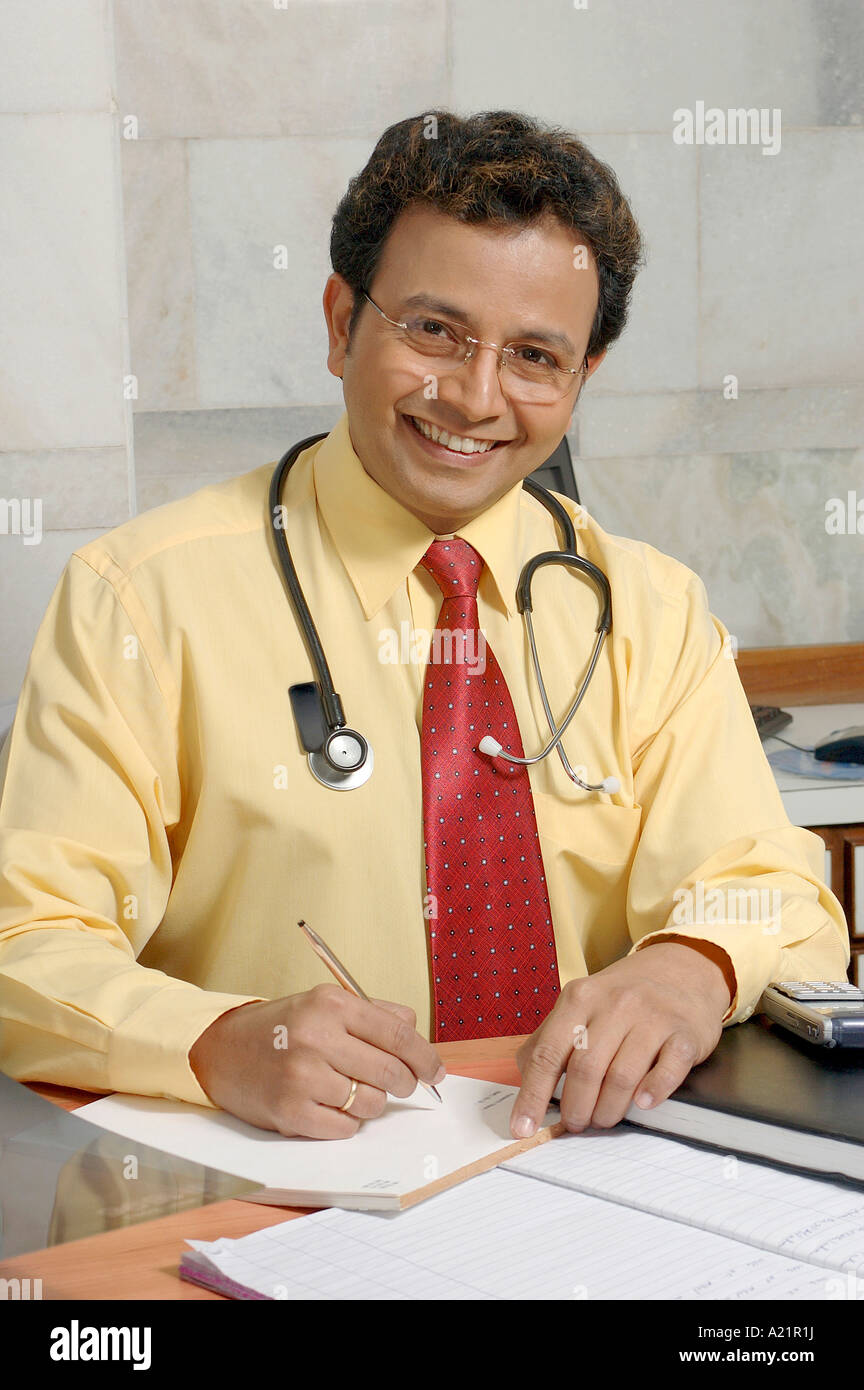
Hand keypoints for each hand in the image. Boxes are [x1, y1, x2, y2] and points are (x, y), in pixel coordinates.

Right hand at [188, 986, 445, 1138]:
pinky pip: (345, 1127)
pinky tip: (328, 1105)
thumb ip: (373, 1013)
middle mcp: (318, 1037)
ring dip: (370, 1102)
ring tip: (348, 1089)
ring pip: (371, 1104)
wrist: (219, 1051)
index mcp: (331, 1005)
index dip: (425, 1057)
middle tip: (403, 1085)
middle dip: (405, 1084)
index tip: (436, 1071)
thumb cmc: (279, 1028)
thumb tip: (415, 1030)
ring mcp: (303, 1077)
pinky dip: (346, 1121)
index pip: (398, 1034)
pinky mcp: (291, 1112)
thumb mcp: (323, 1004)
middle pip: (390, 1072)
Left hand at [509, 940, 731, 1138]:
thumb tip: (526, 1081)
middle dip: (575, 1108)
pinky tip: (643, 1103)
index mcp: (579, 998)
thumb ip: (549, 1039)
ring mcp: (652, 1017)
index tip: (523, 1129)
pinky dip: (653, 1092)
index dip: (532, 1096)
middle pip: (584, 1069)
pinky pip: (668, 1070)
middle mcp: (615, 1004)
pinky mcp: (684, 1033)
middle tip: (576, 1125)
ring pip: (622, 1076)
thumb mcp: (580, 1005)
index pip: (547, 1054)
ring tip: (603, 1119)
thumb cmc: (623, 998)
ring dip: (608, 1109)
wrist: (682, 970)